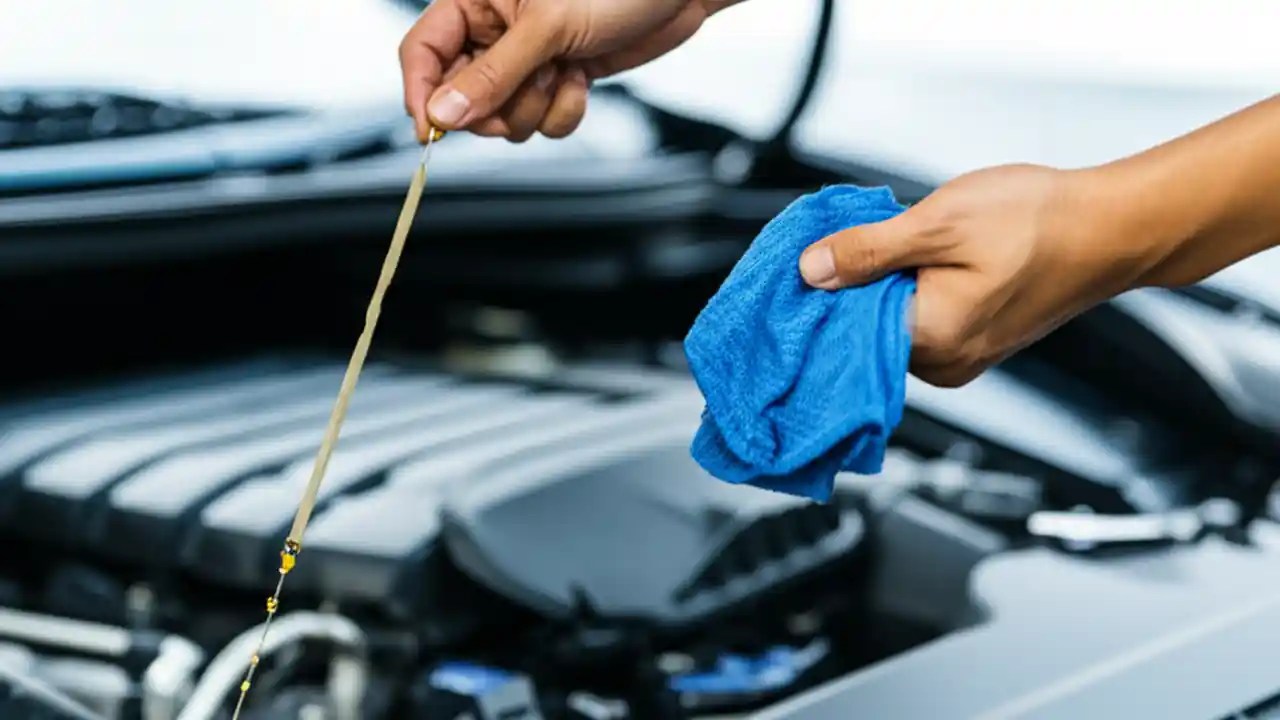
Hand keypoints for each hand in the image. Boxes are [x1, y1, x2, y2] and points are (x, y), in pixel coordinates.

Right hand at [399, 0, 732, 142]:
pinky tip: (583, 78)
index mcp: (474, 2)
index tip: (432, 134)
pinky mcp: (558, 81)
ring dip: (537, 108)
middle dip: (495, 107)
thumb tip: (443, 116)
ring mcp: (527, 61)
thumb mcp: (546, 28)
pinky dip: (564, 111)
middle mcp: (494, 32)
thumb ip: (493, 74)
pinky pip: (542, 123)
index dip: (422, 94)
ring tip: (564, 71)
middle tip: (525, 91)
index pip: (422, 52)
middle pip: (461, 96)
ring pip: (504, 117)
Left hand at [797, 164, 1159, 387]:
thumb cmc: (1040, 222)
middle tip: (852, 236)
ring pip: (890, 325)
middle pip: (863, 331)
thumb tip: (811, 270)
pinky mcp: (973, 344)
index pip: (842, 331)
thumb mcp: (939, 222)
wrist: (1113, 228)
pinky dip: (907, 292)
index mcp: (931, 340)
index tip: (802, 259)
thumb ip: (868, 251)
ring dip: (879, 286)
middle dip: (848, 286)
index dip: (817, 294)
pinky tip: (918, 258)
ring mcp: (960, 359)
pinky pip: (919, 323)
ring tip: (897, 241)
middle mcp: (943, 364)